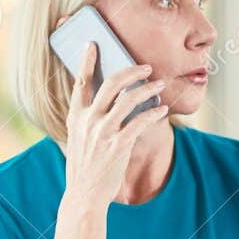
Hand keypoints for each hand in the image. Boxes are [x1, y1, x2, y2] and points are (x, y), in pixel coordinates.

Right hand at [59, 37, 169, 209]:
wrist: (84, 195)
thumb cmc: (84, 166)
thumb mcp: (77, 138)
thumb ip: (87, 119)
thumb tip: (106, 101)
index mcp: (75, 117)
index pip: (81, 82)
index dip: (86, 61)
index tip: (93, 44)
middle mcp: (88, 121)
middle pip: (111, 84)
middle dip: (131, 70)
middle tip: (145, 66)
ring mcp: (103, 133)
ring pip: (129, 99)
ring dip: (148, 88)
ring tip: (159, 84)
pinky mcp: (118, 145)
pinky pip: (141, 121)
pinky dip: (154, 113)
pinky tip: (162, 110)